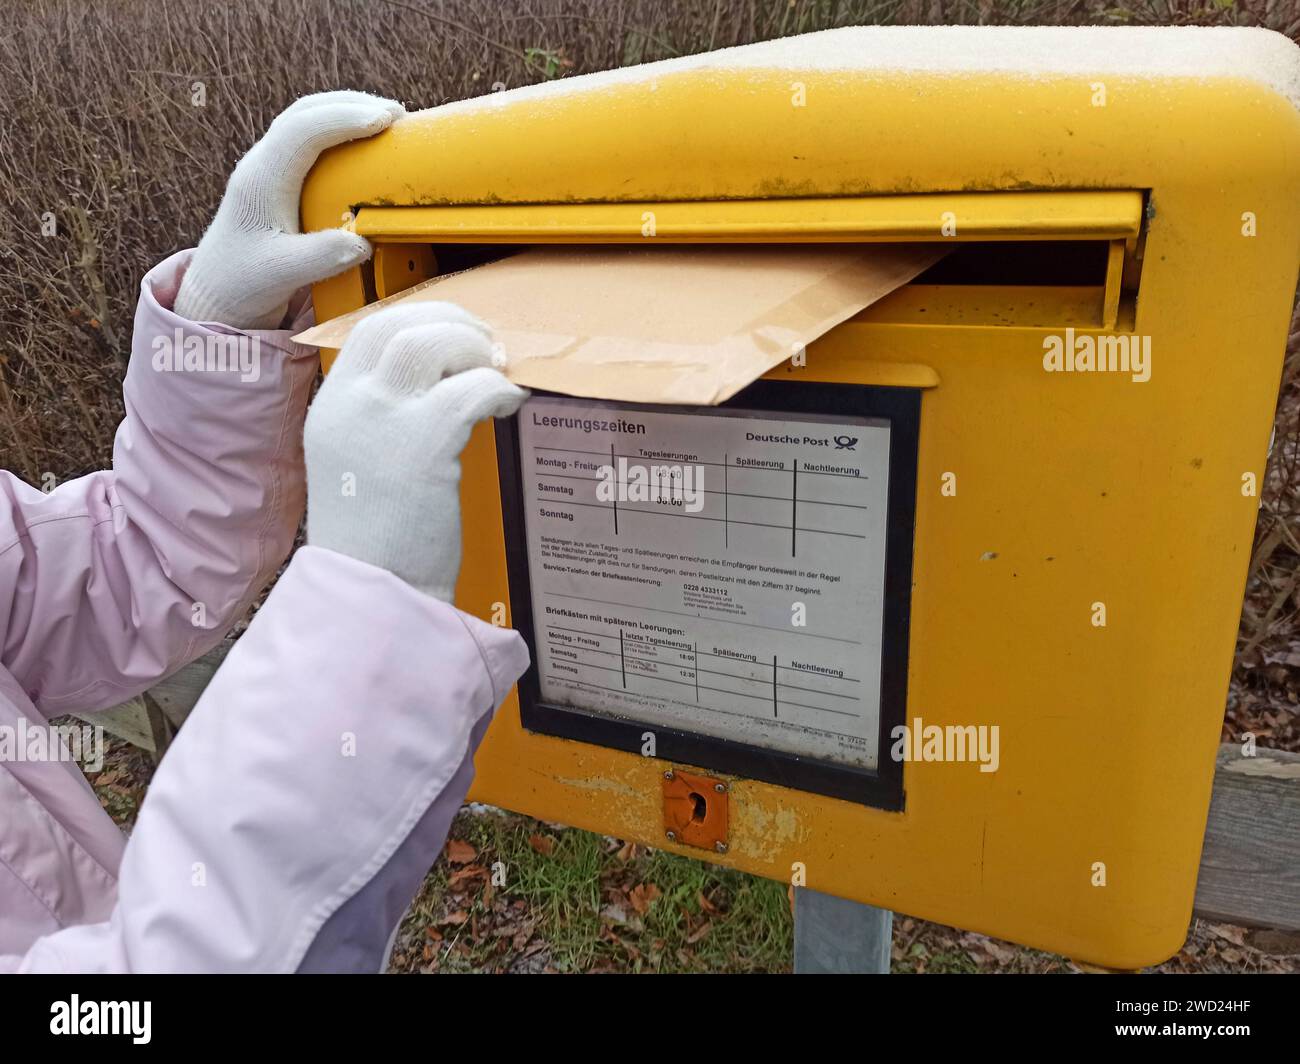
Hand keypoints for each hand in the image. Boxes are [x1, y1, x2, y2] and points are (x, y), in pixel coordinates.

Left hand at [175, 90, 405, 329]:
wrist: (215, 293)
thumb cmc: (243, 283)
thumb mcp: (282, 275)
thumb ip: (322, 257)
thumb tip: (363, 240)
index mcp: (261, 180)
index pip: (303, 131)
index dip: (344, 119)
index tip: (384, 121)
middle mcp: (261, 165)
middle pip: (304, 112)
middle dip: (351, 105)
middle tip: (396, 113)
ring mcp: (266, 169)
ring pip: (304, 119)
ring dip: (344, 111)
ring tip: (385, 120)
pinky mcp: (274, 180)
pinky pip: (306, 140)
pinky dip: (337, 129)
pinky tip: (361, 142)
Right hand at [303, 304, 526, 600]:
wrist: (374, 591)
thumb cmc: (378, 538)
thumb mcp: (359, 461)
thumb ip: (384, 417)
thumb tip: (443, 381)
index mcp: (331, 405)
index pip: (371, 329)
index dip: (420, 318)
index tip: (455, 333)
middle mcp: (351, 404)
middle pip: (403, 325)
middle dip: (455, 324)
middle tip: (488, 346)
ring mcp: (384, 420)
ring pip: (435, 344)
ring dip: (477, 351)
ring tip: (499, 373)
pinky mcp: (424, 444)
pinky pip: (473, 389)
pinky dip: (499, 388)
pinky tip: (511, 404)